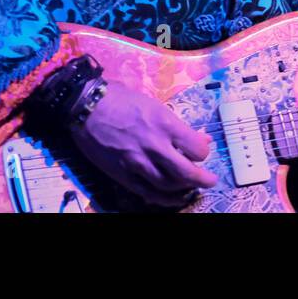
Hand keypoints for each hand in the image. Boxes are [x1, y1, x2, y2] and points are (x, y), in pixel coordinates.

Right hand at [69, 83, 217, 207]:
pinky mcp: (122, 174)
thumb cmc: (122, 100)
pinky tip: (172, 198)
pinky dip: (163, 198)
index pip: (197, 149)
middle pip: (187, 173)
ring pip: (169, 186)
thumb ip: (177, 125)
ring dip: (184, 190)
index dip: (204, 152)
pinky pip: (147, 193)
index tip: (203, 150)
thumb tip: (198, 137)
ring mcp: (138, 163)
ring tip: (191, 189)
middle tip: (210, 181)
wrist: (87, 107)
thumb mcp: (156, 106)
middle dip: (203, 179)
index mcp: (166, 125)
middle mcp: (155, 146)